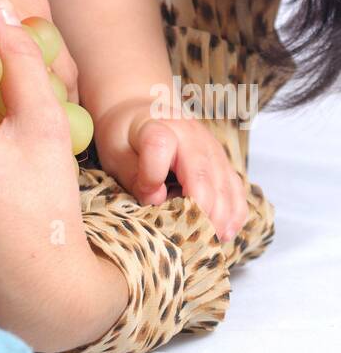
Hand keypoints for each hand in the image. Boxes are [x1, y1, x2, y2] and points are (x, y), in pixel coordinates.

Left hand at [93, 107, 248, 241]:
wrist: (144, 111)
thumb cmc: (126, 133)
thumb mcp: (115, 150)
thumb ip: (131, 174)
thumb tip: (157, 200)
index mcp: (159, 127)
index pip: (159, 146)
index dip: (152, 176)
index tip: (146, 196)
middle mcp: (191, 136)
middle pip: (203, 176)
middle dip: (199, 213)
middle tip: (190, 240)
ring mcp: (211, 148)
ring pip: (225, 185)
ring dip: (221, 218)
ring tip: (211, 242)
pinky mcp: (221, 160)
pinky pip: (236, 187)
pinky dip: (234, 212)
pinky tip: (226, 232)